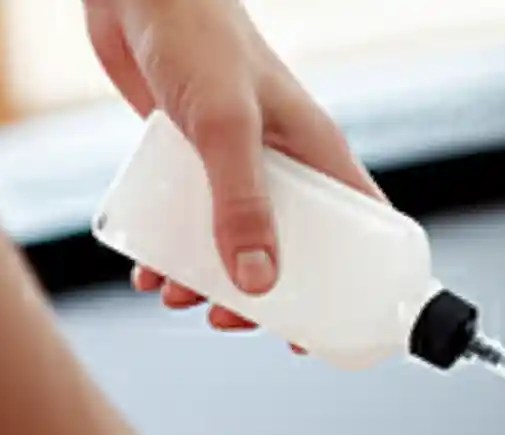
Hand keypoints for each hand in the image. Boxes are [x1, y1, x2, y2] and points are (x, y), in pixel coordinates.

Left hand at [84, 0, 382, 346]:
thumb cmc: (197, 37)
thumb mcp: (226, 126)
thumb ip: (242, 203)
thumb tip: (258, 283)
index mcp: (316, 155)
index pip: (358, 229)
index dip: (352, 283)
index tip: (326, 328)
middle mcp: (282, 164)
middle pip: (291, 249)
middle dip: (262, 294)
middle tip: (232, 320)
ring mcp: (236, 164)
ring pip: (234, 241)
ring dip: (207, 279)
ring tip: (176, 296)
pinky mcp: (191, 159)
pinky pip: (189, 221)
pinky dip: (170, 252)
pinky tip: (146, 270)